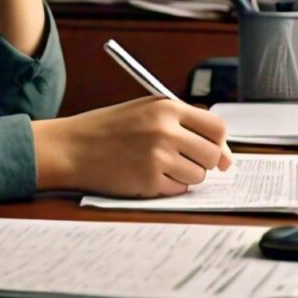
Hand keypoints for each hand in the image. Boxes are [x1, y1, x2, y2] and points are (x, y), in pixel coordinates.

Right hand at [34, 96, 232, 196]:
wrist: (72, 147)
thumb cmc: (111, 128)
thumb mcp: (147, 109)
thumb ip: (185, 123)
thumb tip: (224, 155)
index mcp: (168, 108)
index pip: (217, 127)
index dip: (221, 142)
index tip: (219, 151)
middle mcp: (166, 131)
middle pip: (213, 155)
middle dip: (206, 161)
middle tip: (189, 160)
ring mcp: (157, 158)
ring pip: (198, 175)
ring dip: (187, 175)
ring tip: (163, 165)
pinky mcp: (148, 181)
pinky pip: (178, 189)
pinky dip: (170, 185)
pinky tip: (150, 174)